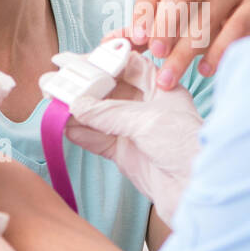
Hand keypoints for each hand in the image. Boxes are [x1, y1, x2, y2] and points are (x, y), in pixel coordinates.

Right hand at [46, 50, 201, 223]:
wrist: (197, 190)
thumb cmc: (185, 148)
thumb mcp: (147, 121)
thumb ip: (110, 113)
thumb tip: (78, 105)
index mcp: (162, 88)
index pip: (129, 66)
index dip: (104, 61)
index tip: (79, 60)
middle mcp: (148, 107)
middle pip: (109, 91)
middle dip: (84, 87)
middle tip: (58, 81)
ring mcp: (135, 131)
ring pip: (99, 116)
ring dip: (76, 110)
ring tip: (52, 101)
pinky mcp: (126, 154)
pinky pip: (97, 139)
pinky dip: (80, 133)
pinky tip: (63, 125)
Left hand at [106, 0, 249, 88]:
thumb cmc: (211, 27)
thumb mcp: (176, 27)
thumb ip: (145, 31)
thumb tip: (110, 43)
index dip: (144, 6)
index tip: (137, 38)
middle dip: (165, 22)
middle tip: (156, 54)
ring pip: (208, 12)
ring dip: (186, 48)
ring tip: (172, 75)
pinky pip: (236, 25)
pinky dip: (217, 50)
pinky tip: (205, 70)